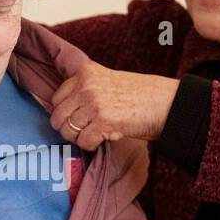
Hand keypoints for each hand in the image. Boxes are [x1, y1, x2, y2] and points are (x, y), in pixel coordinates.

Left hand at [49, 61, 179, 148]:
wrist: (163, 102)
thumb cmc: (138, 94)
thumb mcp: (107, 80)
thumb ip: (85, 88)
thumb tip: (64, 108)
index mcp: (85, 73)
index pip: (56, 98)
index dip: (63, 113)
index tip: (74, 119)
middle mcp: (86, 86)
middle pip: (58, 116)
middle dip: (67, 129)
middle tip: (82, 132)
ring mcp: (94, 103)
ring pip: (68, 131)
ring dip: (79, 138)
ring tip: (94, 135)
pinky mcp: (103, 121)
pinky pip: (83, 141)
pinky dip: (91, 145)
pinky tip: (102, 139)